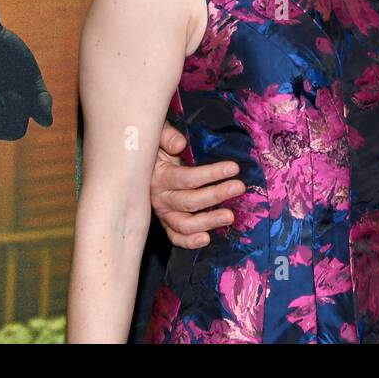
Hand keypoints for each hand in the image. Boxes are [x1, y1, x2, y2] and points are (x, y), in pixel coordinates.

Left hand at [0, 25, 52, 139]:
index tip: (15, 92)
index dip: (20, 113)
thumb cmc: (2, 51)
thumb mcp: (30, 76)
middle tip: (1, 88)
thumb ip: (39, 99)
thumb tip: (47, 123)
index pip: (15, 130)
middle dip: (8, 108)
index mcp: (0, 111)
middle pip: (3, 133)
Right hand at [151, 120, 243, 248]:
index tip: (234, 168)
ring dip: (208, 221)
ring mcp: (163, 213)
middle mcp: (159, 198)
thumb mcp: (156, 136)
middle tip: (239, 188)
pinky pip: (176, 237)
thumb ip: (166, 137)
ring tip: (230, 216)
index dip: (211, 174)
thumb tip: (180, 144)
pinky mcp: (167, 223)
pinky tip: (206, 239)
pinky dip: (189, 241)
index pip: (188, 178)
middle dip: (217, 194)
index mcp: (158, 177)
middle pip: (190, 202)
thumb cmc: (154, 148)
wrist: (138, 165)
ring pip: (185, 224)